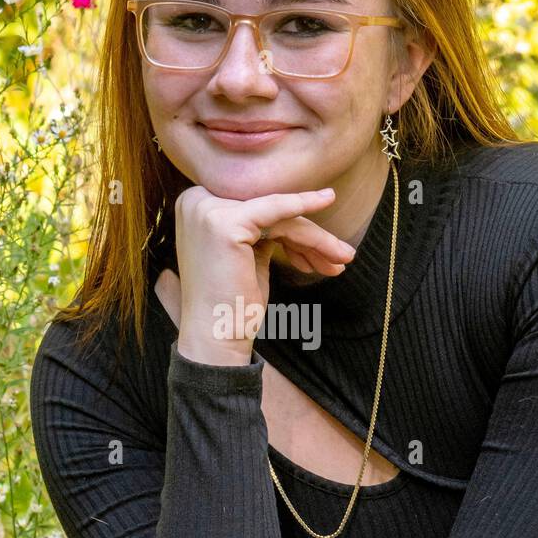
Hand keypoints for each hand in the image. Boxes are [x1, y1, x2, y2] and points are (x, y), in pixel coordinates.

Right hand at [173, 185, 354, 362]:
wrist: (215, 337)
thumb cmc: (232, 303)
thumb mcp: (246, 255)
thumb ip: (260, 229)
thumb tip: (296, 213)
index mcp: (193, 206)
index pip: (255, 209)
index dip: (292, 228)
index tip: (320, 249)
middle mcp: (193, 201)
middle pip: (268, 211)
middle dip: (307, 237)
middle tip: (341, 257)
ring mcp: (206, 209)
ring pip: (278, 216)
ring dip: (316, 239)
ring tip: (343, 258)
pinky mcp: (224, 222)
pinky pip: (275, 209)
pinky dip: (303, 205)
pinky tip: (327, 200)